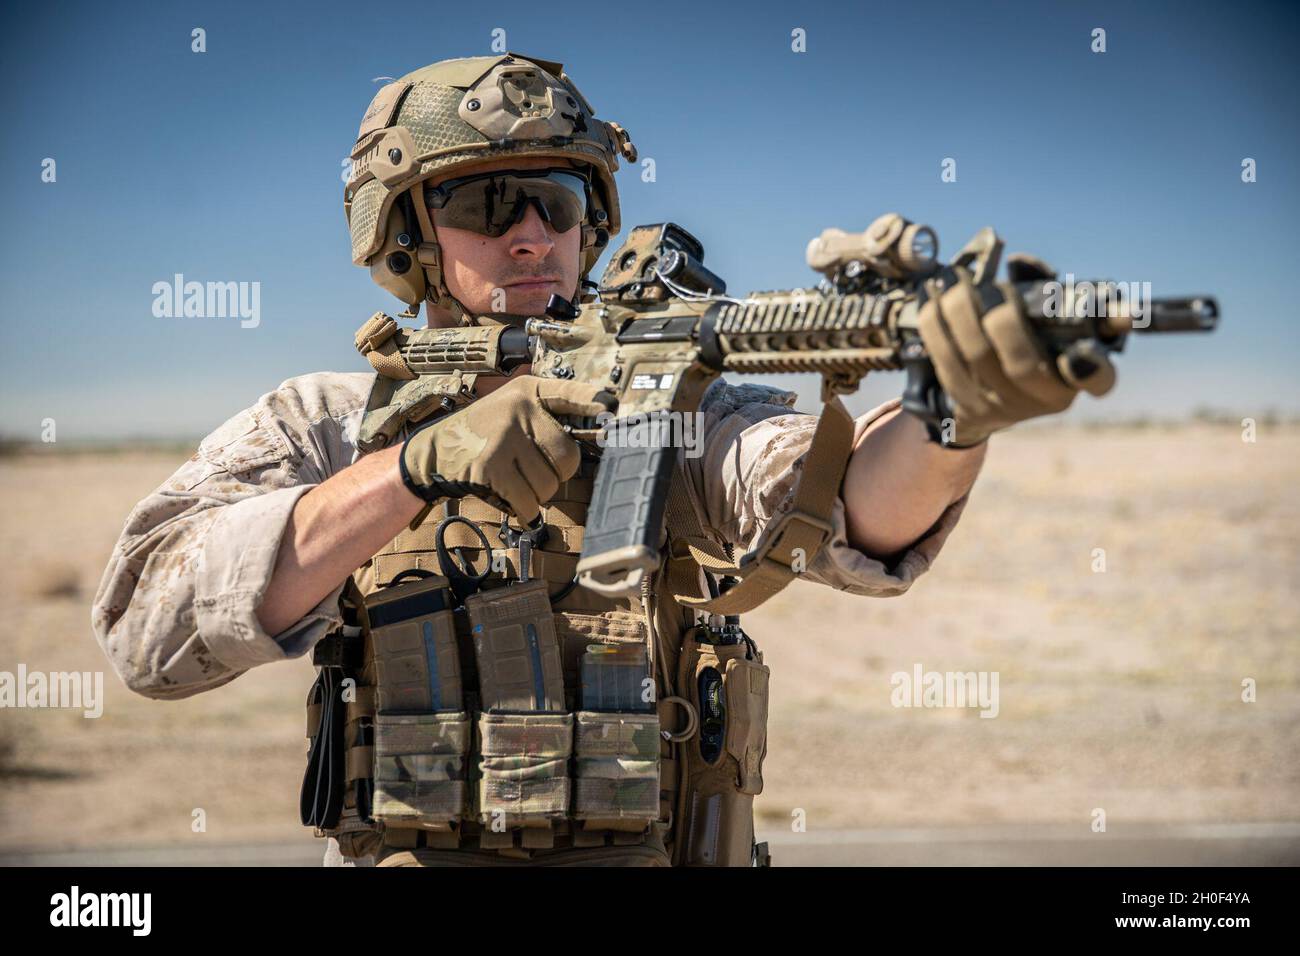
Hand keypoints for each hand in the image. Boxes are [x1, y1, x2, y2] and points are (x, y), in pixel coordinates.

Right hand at [399, 375, 610, 522]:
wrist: (431, 454)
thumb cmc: (481, 436)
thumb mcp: (509, 410)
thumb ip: (545, 416)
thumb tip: (596, 431)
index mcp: (527, 392)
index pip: (569, 393)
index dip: (593, 400)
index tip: (612, 405)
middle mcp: (518, 409)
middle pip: (568, 456)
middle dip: (556, 475)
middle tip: (533, 474)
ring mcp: (504, 437)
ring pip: (549, 485)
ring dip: (537, 495)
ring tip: (513, 481)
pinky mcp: (491, 467)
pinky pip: (529, 502)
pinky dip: (524, 510)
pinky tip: (507, 497)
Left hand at [917, 254, 1118, 446]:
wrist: (988, 395)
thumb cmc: (1025, 342)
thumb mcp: (1044, 318)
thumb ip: (1043, 288)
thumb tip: (1021, 263)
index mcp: (1079, 375)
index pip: (1099, 379)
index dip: (1093, 369)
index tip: (1080, 352)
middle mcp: (1046, 398)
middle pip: (1023, 364)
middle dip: (1002, 319)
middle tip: (988, 286)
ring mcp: (1006, 408)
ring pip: (978, 359)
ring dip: (959, 313)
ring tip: (949, 281)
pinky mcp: (969, 408)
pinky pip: (947, 365)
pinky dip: (936, 328)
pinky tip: (930, 301)